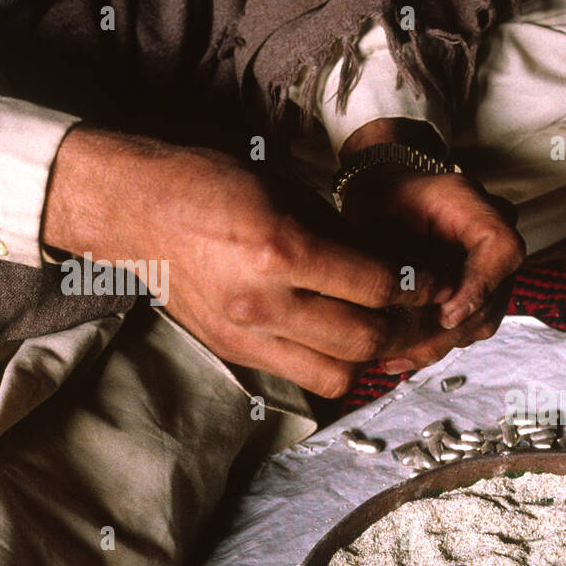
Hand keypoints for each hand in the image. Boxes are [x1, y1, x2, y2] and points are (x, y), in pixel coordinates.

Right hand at [42, 126, 438, 396]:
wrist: (132, 210)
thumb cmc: (207, 186)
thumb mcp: (285, 192)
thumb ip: (342, 236)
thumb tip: (397, 265)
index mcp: (279, 249)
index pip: (376, 285)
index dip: (417, 286)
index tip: (432, 280)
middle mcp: (263, 302)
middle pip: (366, 339)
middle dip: (406, 328)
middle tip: (422, 312)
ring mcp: (246, 335)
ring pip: (341, 373)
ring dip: (375, 357)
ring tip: (389, 332)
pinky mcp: (235, 353)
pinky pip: (306, 379)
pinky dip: (337, 367)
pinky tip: (347, 343)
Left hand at [337, 119, 525, 373]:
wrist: (387, 196)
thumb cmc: (381, 198)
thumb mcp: (379, 214)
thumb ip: (398, 255)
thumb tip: (412, 310)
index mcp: (472, 204)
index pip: (502, 249)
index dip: (480, 287)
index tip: (445, 315)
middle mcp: (494, 234)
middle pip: (493, 296)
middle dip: (448, 331)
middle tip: (403, 350)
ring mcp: (494, 266)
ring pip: (482, 319)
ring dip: (440, 344)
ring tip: (396, 358)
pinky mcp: (484, 291)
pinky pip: (471, 326)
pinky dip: (439, 343)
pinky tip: (404, 355)